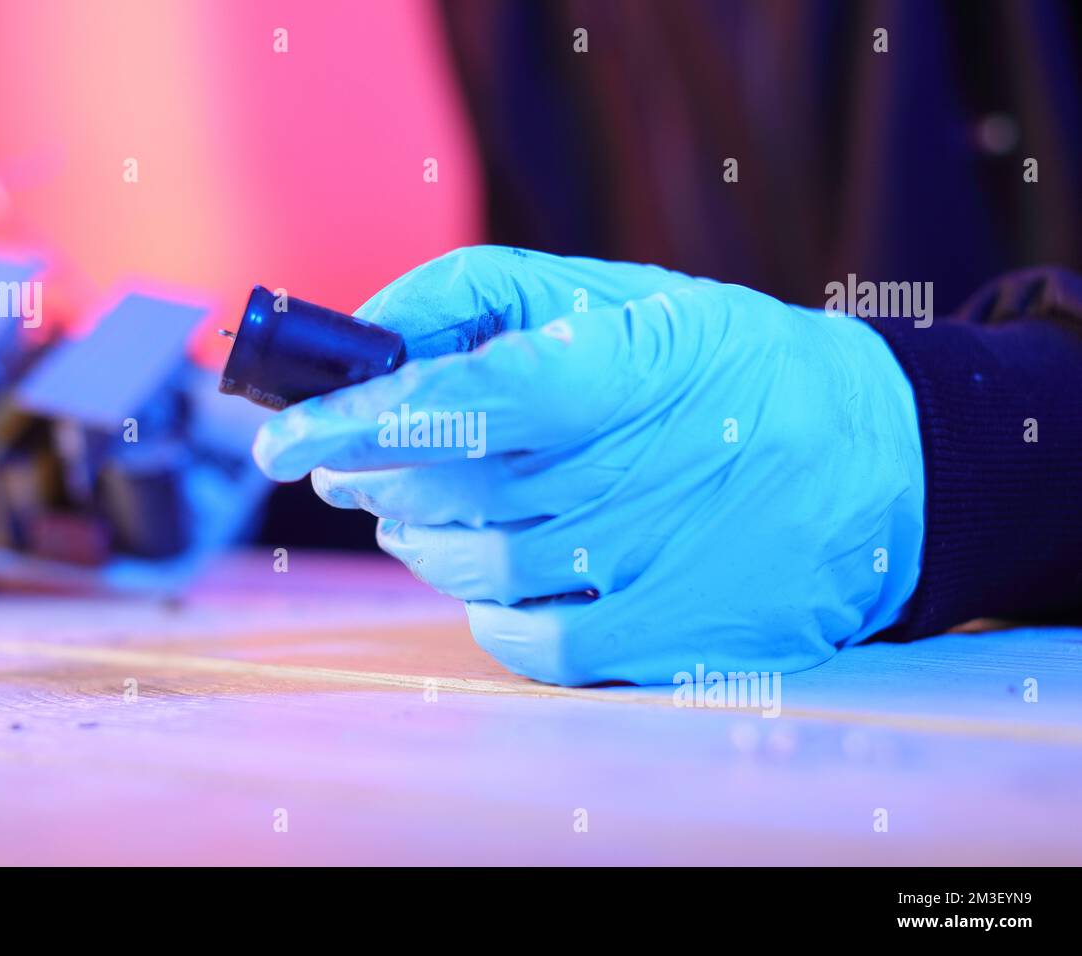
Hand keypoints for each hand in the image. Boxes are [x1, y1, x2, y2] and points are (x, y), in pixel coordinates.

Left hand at [253, 247, 924, 684]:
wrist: (880, 463)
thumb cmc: (728, 369)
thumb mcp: (627, 297)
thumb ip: (489, 298)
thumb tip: (371, 332)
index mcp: (630, 372)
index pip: (467, 399)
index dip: (362, 418)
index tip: (285, 436)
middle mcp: (640, 476)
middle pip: (449, 494)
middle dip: (373, 476)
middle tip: (343, 460)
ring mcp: (654, 570)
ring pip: (473, 568)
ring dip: (419, 537)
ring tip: (414, 509)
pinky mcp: (667, 641)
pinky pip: (524, 643)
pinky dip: (483, 607)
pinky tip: (490, 573)